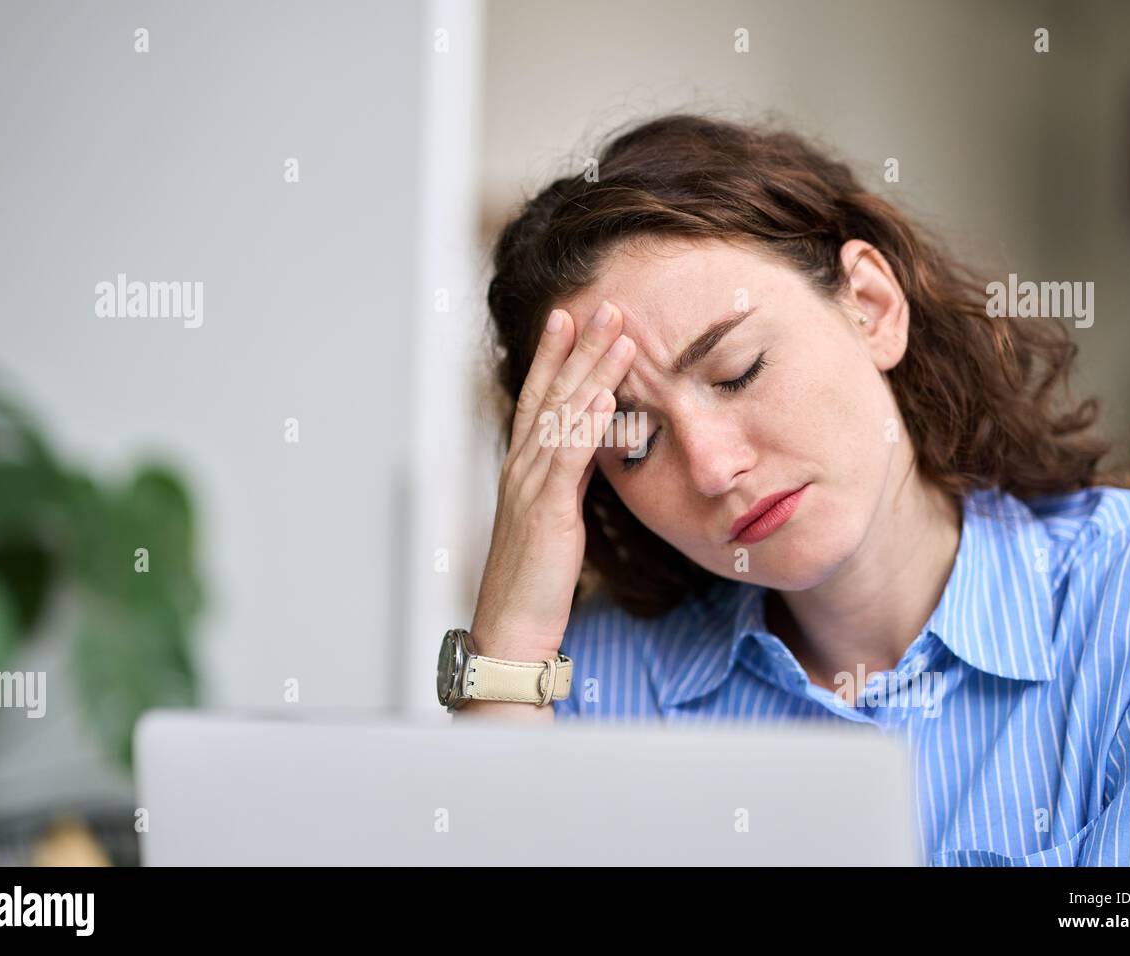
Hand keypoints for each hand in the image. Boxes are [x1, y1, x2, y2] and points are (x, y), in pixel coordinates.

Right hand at [470, 300, 635, 662]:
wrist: (512, 629)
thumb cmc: (535, 582)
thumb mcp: (553, 520)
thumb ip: (566, 482)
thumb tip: (589, 453)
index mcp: (523, 470)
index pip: (539, 399)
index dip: (555, 356)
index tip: (571, 316)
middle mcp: (522, 469)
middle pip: (552, 395)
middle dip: (578, 347)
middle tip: (602, 304)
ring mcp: (531, 488)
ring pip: (562, 416)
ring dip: (592, 371)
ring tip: (618, 334)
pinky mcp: (546, 513)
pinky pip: (567, 459)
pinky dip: (587, 423)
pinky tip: (607, 394)